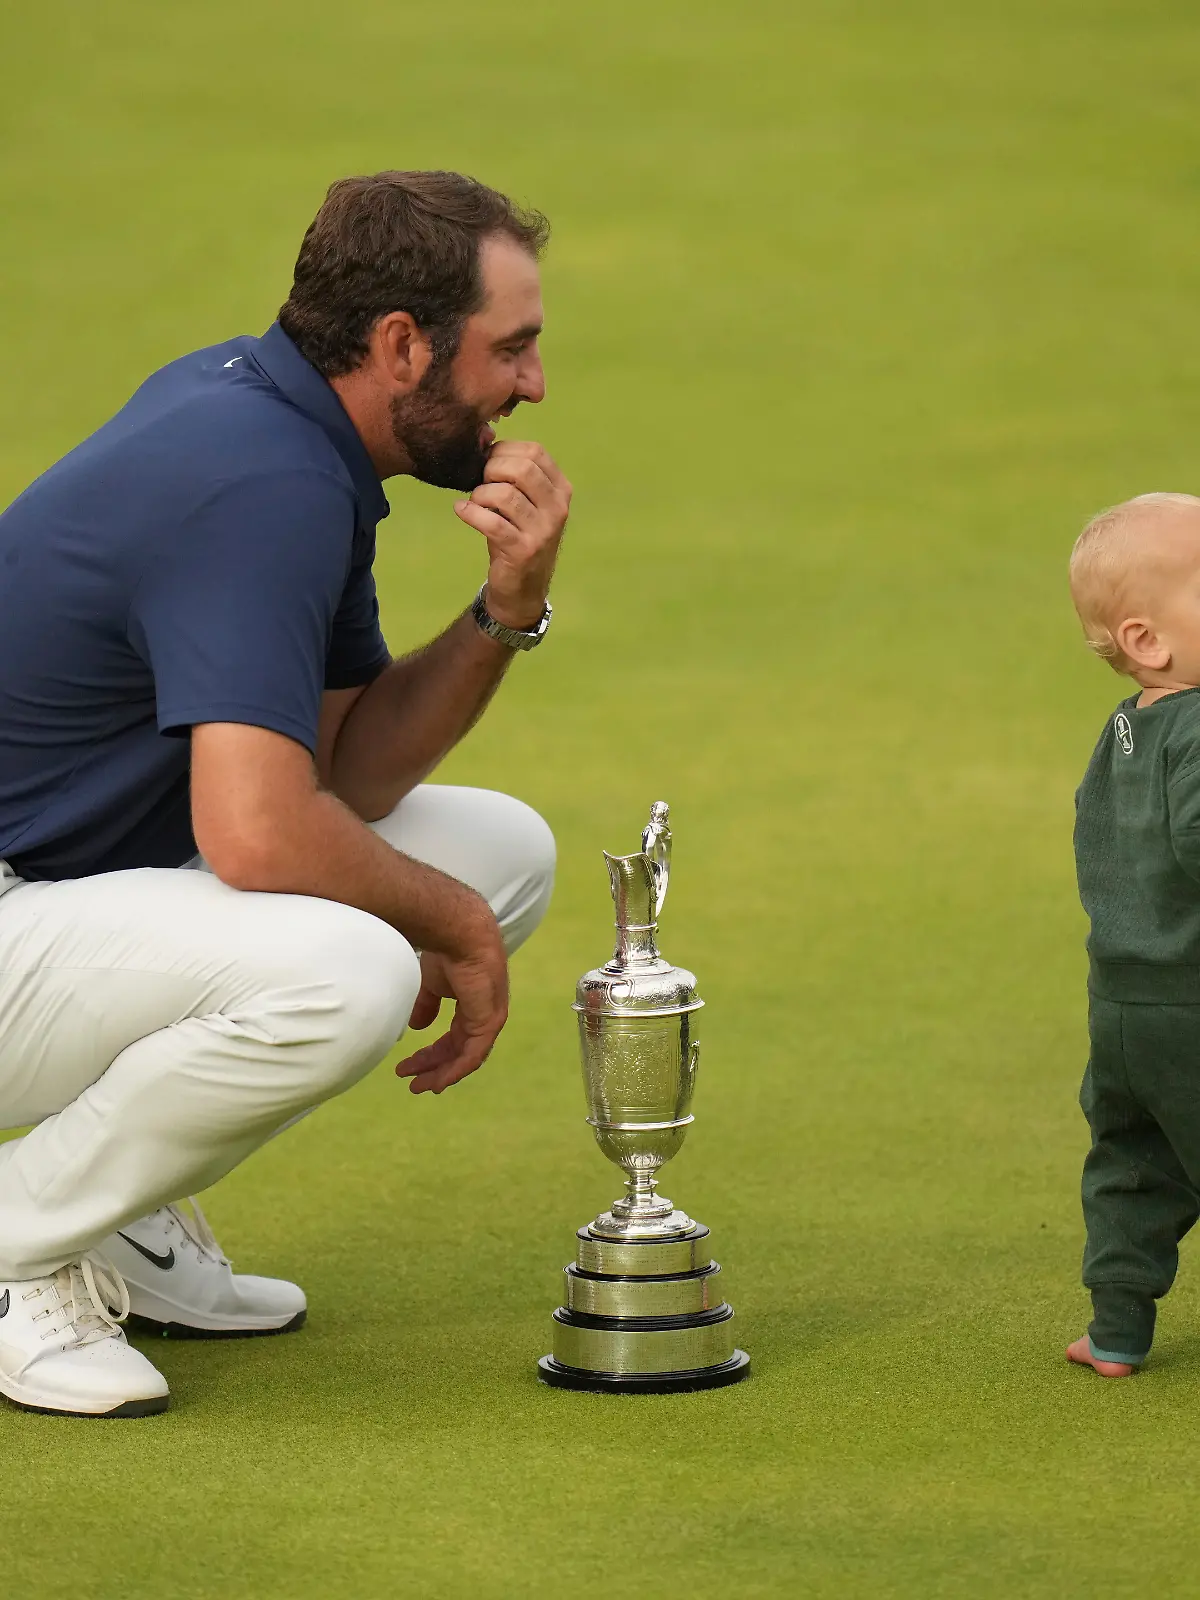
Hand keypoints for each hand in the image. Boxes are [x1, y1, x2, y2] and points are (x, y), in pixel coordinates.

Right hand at [395, 940, 509, 1094]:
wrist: (458, 935)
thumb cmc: (446, 953)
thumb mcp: (432, 985)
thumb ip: (427, 1006)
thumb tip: (417, 1027)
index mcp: (473, 1006)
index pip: (454, 1038)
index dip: (433, 1054)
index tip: (410, 1066)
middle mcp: (484, 1016)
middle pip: (458, 1051)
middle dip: (433, 1067)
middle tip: (411, 1081)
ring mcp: (489, 1021)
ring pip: (465, 1059)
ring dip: (441, 1074)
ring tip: (418, 1085)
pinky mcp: (489, 1023)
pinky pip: (473, 1057)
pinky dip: (455, 1071)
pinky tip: (437, 1081)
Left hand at [453, 441, 571, 628]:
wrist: (522, 587)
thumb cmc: (517, 535)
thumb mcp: (524, 502)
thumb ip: (511, 472)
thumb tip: (483, 435)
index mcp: (561, 489)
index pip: (535, 452)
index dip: (505, 450)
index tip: (488, 462)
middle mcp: (558, 508)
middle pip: (521, 469)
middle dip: (492, 470)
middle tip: (480, 482)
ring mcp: (543, 531)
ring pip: (504, 494)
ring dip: (480, 494)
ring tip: (475, 501)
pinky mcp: (523, 550)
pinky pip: (491, 522)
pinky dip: (470, 513)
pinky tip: (462, 510)